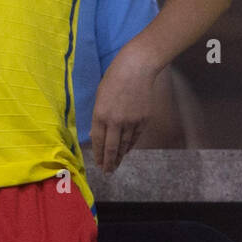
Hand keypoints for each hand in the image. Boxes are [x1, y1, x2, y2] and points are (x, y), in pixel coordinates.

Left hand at [90, 53, 156, 173]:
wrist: (136, 69)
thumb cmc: (113, 79)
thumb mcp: (100, 97)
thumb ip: (99, 116)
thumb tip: (98, 134)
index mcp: (100, 114)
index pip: (98, 141)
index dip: (99, 155)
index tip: (99, 165)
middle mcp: (115, 121)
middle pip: (112, 148)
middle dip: (109, 162)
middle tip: (107, 172)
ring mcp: (131, 121)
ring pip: (125, 145)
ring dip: (120, 156)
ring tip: (116, 164)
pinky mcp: (144, 120)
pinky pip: (136, 137)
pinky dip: (131, 145)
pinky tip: (127, 151)